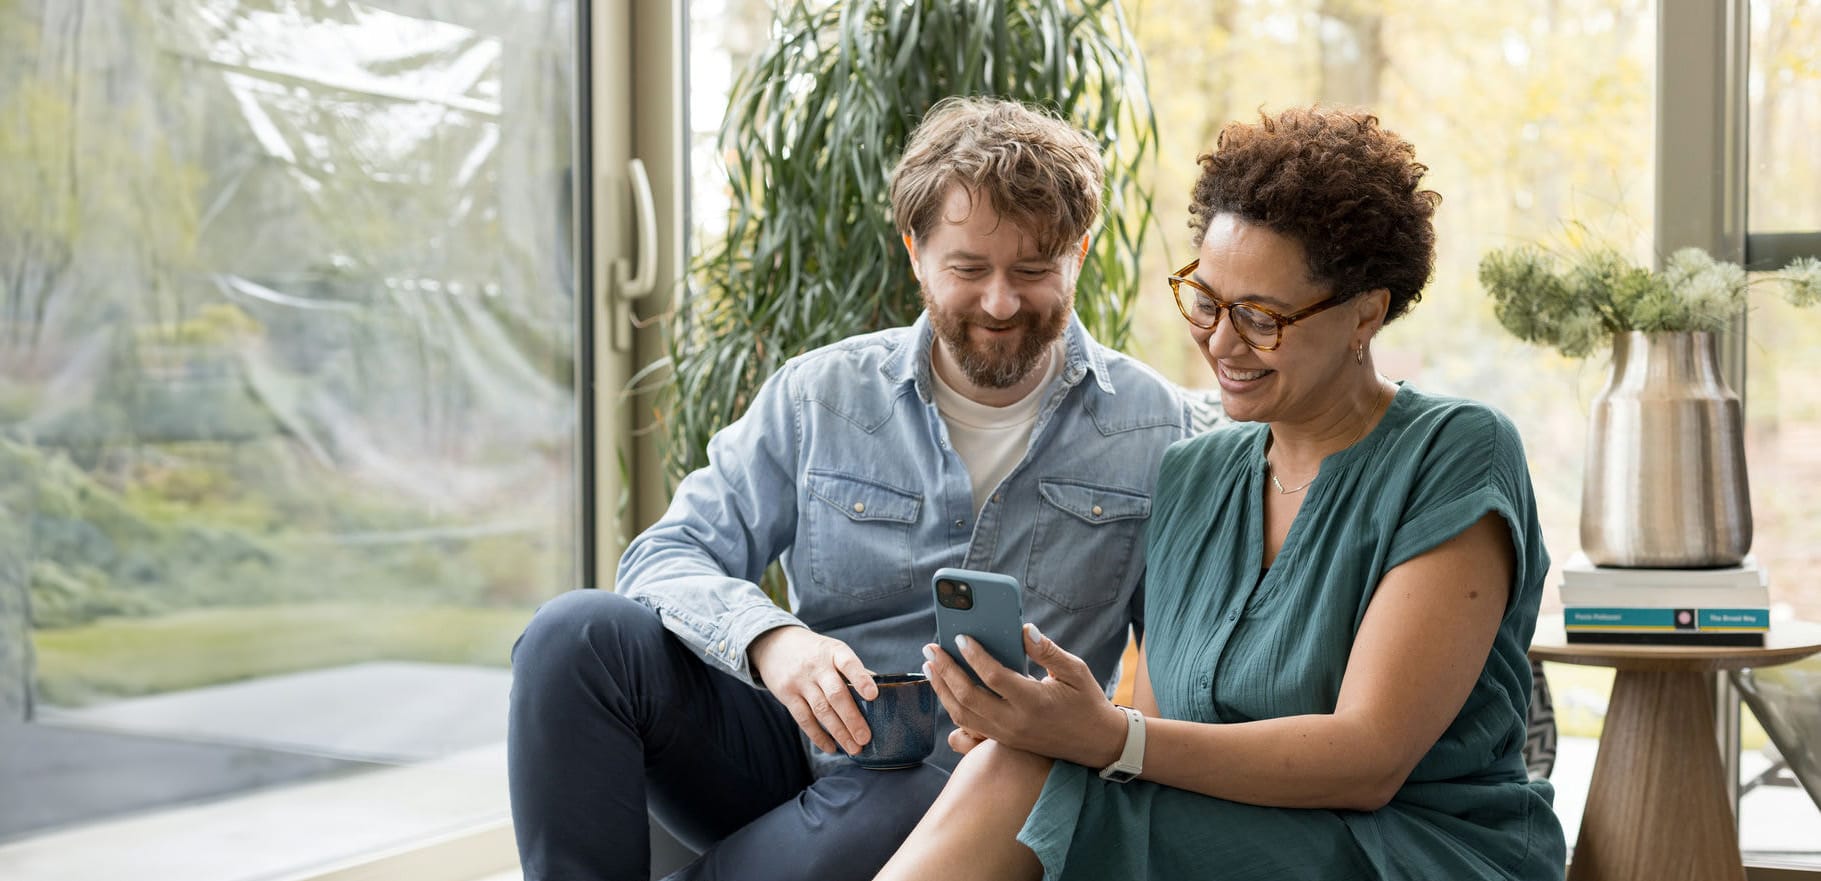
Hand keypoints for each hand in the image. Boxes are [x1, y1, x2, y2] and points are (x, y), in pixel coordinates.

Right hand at [750, 625, 876, 754]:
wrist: (775, 643)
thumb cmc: (815, 652)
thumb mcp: (834, 651)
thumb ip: (854, 670)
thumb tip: (882, 693)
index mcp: (834, 651)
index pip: (849, 664)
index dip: (861, 679)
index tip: (873, 696)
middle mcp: (816, 666)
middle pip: (836, 694)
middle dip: (852, 718)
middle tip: (865, 738)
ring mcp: (800, 681)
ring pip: (821, 710)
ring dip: (838, 732)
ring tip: (853, 748)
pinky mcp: (787, 695)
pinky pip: (803, 719)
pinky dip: (818, 736)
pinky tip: (831, 747)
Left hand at [923, 623, 1127, 767]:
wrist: (1096, 743)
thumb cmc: (1086, 702)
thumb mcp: (1075, 671)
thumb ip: (1047, 651)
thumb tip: (1023, 629)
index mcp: (1035, 702)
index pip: (994, 677)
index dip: (974, 656)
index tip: (959, 637)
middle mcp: (1016, 722)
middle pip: (968, 697)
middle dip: (945, 671)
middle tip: (930, 649)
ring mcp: (1007, 735)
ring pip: (962, 715)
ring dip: (942, 689)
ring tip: (930, 666)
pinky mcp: (1003, 741)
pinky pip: (969, 725)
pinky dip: (952, 706)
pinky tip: (944, 689)